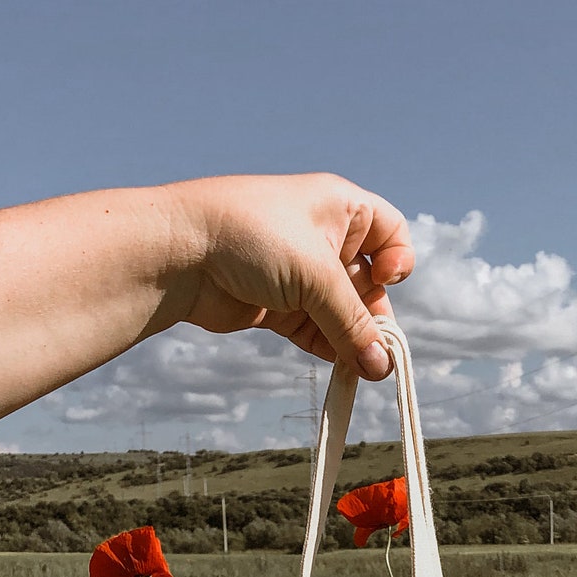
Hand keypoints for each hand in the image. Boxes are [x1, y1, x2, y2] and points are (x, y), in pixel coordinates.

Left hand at [166, 172, 413, 379]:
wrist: (178, 253)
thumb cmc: (252, 239)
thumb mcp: (316, 277)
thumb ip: (353, 324)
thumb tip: (383, 367)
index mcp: (339, 207)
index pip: (391, 232)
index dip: (398, 259)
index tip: (385, 279)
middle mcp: (322, 237)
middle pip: (368, 281)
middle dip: (375, 315)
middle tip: (379, 350)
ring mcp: (297, 273)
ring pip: (340, 311)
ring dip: (352, 340)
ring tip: (360, 369)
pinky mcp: (275, 305)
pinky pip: (314, 330)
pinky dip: (327, 348)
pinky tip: (339, 369)